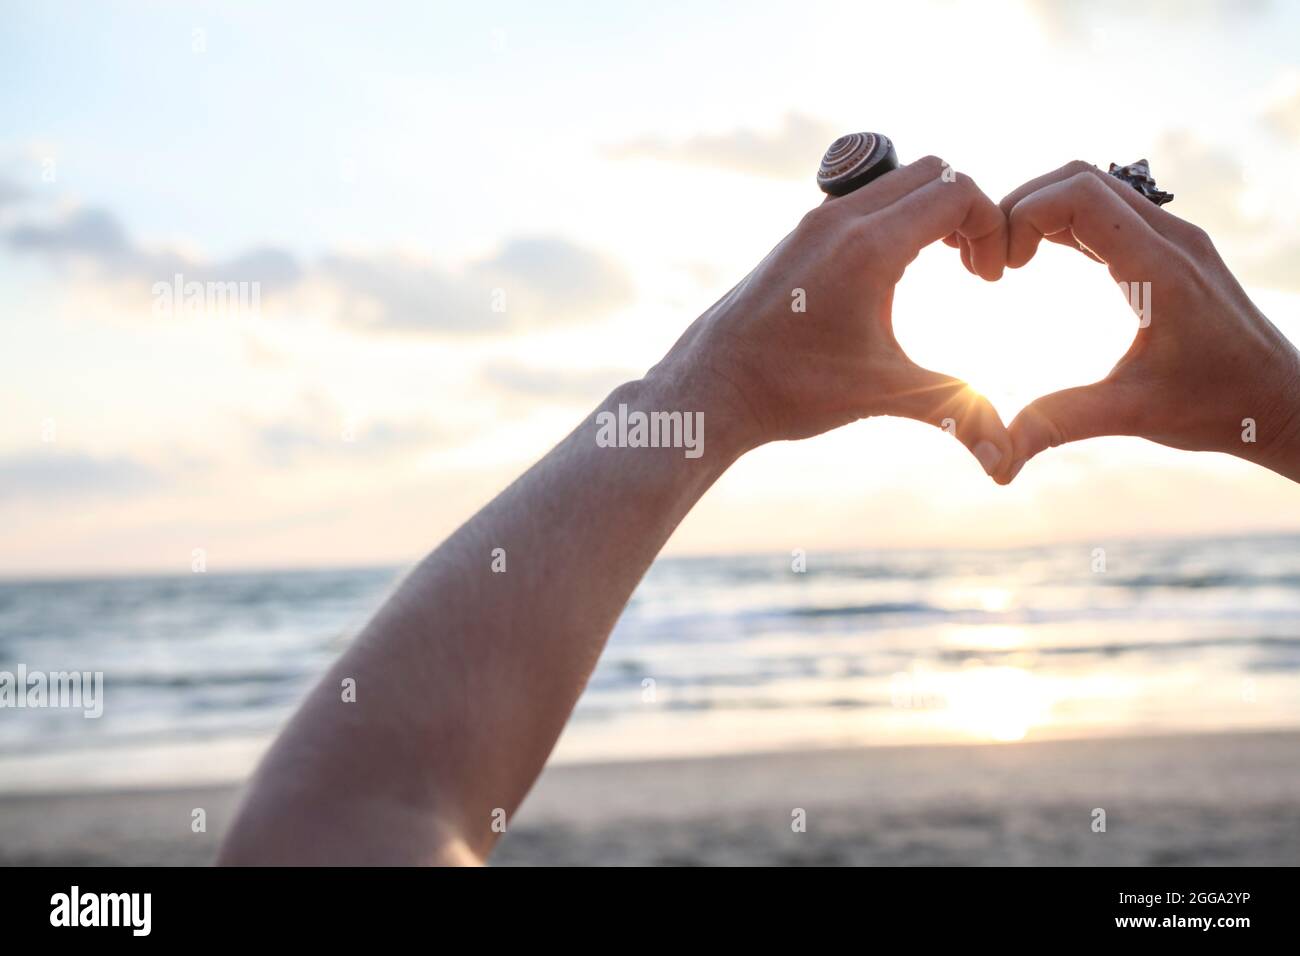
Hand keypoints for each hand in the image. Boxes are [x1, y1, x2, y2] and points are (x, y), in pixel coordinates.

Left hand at [648, 156, 1012, 475]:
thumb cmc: (792, 389)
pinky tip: (897, 272)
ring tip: (944, 264)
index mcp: (869, 246)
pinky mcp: (799, 234)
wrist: (713, 387)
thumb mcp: (884, 393)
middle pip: (933, 171)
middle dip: (969, 211)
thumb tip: (1005, 462)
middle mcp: (841, 219)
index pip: (957, 191)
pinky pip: (865, 199)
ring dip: (931, 210)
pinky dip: (896, 215)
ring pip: (896, 180)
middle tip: (973, 267)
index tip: (988, 278)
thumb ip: (955, 410)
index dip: (992, 224)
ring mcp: (815, 221)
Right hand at [992, 161, 1299, 484]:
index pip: (1079, 196)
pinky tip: (1038, 260)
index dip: (1024, 216)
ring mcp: (1173, 238)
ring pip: (1093, 187)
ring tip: (1008, 260)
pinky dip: (1063, 222)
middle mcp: (1170, 238)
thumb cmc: (1219, 407)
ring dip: (1041, 211)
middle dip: (1022, 207)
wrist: (1280, 402)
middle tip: (992, 262)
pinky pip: (1107, 211)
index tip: (1000, 269)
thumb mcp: (1134, 414)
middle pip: (1079, 178)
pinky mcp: (1169, 249)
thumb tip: (998, 456)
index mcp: (1161, 268)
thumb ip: (1062, 421)